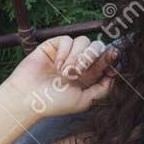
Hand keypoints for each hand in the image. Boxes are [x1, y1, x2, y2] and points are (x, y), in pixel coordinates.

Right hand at [5, 34, 119, 120]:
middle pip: (96, 47)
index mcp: (88, 75)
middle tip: (80, 71)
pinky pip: (67, 39)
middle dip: (92, 57)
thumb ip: (103, 89)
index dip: (110, 57)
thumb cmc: (54, 103)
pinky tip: (58, 65)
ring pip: (84, 41)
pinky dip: (65, 52)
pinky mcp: (53, 46)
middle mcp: (79, 62)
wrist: (29, 98)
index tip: (113, 56)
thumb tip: (114, 74)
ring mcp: (66, 53)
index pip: (104, 60)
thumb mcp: (85, 101)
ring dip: (78, 57)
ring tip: (66, 73)